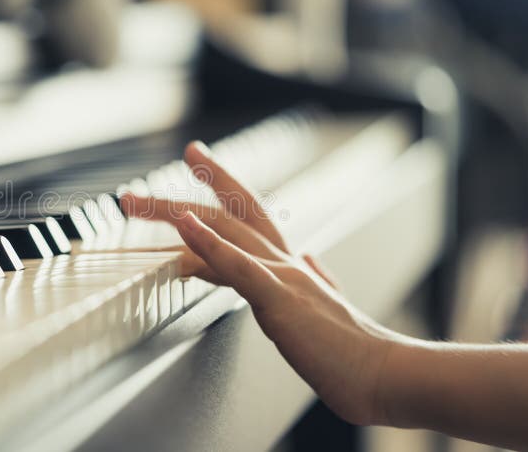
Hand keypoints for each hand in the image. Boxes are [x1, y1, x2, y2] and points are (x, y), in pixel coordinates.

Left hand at [120, 141, 396, 424]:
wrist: (385, 377)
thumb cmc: (353, 353)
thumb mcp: (326, 309)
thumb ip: (316, 281)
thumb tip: (312, 260)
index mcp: (293, 266)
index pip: (257, 215)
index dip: (231, 188)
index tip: (209, 166)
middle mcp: (285, 263)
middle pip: (239, 209)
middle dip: (210, 177)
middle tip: (189, 150)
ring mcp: (282, 278)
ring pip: (226, 229)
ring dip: (177, 211)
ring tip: (142, 198)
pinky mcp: (280, 300)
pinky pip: (239, 266)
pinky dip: (209, 242)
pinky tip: (186, 224)